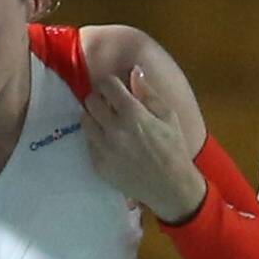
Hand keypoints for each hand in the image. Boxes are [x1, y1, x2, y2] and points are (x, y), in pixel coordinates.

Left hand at [83, 67, 206, 222]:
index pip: (107, 85)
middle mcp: (113, 129)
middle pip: (90, 100)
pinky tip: (110, 141)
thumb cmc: (173, 148)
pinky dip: (96, 137)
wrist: (170, 186)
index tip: (114, 87)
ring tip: (106, 122)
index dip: (110, 83)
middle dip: (100, 98)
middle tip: (109, 104)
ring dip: (94, 116)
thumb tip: (133, 72)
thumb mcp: (168, 116)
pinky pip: (89, 142)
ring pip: (85, 120)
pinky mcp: (98, 164)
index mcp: (132, 113)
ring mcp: (103, 148)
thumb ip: (148, 93)